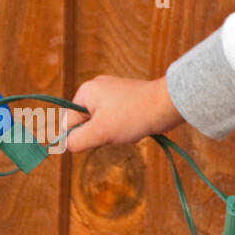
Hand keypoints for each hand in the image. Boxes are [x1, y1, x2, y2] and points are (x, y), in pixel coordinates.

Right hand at [55, 75, 185, 154]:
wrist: (169, 104)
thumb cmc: (132, 116)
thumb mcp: (99, 132)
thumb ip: (76, 141)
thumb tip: (66, 145)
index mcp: (86, 92)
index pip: (69, 123)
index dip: (82, 136)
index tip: (101, 134)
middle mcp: (98, 88)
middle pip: (87, 123)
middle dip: (101, 134)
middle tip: (117, 129)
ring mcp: (114, 93)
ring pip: (103, 125)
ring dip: (114, 133)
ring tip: (129, 127)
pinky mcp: (128, 99)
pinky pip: (117, 121)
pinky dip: (125, 128)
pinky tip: (137, 126)